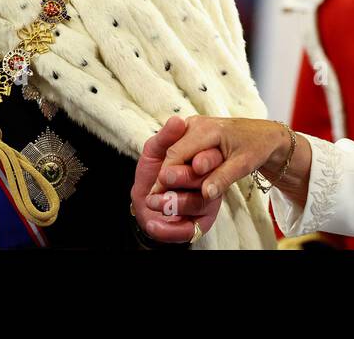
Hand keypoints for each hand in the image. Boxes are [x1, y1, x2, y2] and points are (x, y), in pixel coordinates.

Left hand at [131, 116, 224, 243]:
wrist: (143, 199)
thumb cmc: (152, 171)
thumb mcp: (155, 150)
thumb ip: (165, 137)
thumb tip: (177, 120)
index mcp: (202, 162)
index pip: (210, 158)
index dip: (202, 159)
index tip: (190, 161)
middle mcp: (207, 183)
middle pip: (206, 181)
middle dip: (186, 179)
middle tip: (165, 177)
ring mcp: (204, 206)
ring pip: (197, 205)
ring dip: (175, 203)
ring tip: (153, 200)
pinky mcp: (196, 226)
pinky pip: (188, 231)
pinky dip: (169, 230)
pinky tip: (154, 225)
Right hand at [158, 116, 300, 202]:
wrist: (265, 135)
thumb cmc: (256, 147)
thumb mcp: (244, 164)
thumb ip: (223, 178)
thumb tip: (205, 194)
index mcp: (208, 129)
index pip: (177, 153)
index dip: (166, 175)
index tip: (158, 195)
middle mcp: (197, 124)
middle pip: (173, 152)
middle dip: (166, 174)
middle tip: (156, 198)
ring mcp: (195, 127)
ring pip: (176, 151)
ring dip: (172, 171)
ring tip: (166, 193)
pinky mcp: (195, 133)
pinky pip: (182, 151)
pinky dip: (179, 166)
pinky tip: (177, 183)